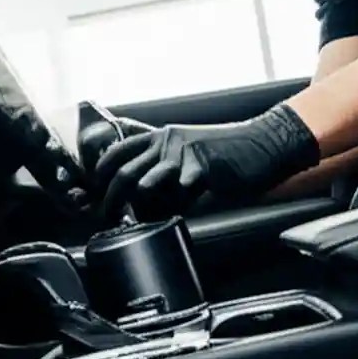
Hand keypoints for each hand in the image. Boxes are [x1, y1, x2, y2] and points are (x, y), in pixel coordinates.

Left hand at [93, 105, 320, 220]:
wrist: (263, 143)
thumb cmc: (226, 154)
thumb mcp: (188, 155)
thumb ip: (164, 173)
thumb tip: (143, 201)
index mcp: (160, 136)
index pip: (117, 151)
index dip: (100, 173)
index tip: (95, 193)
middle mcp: (167, 141)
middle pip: (124, 170)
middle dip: (110, 199)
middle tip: (106, 218)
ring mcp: (183, 152)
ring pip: (145, 181)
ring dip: (138, 206)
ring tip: (134, 222)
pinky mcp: (203, 165)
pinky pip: (180, 191)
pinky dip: (176, 207)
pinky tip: (178, 214)